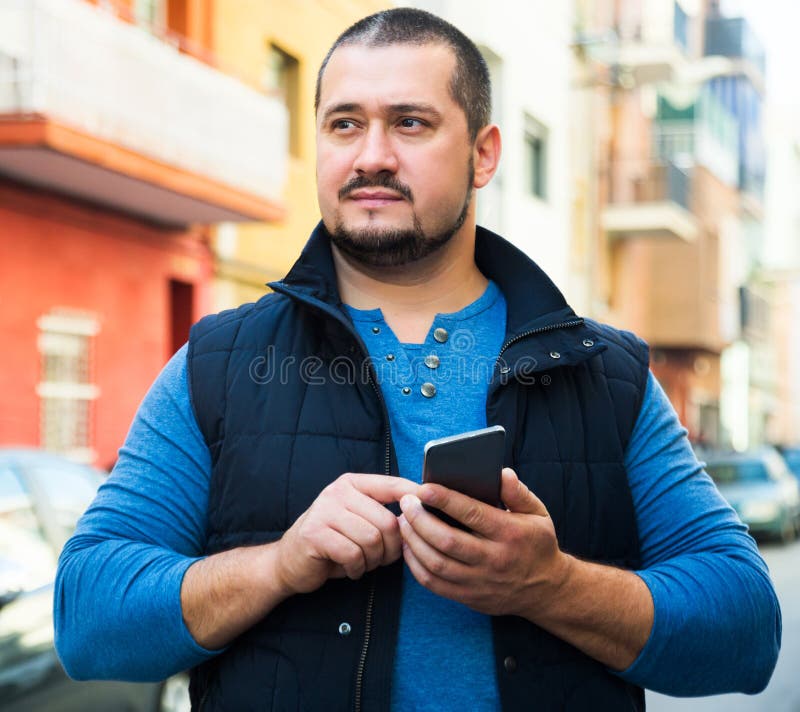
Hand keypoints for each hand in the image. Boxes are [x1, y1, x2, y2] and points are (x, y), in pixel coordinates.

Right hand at [275, 473, 419, 595]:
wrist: (289, 562)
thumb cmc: (334, 542)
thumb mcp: (360, 520)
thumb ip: (384, 513)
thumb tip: (423, 513)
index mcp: (353, 483)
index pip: (393, 485)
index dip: (416, 498)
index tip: (433, 509)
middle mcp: (338, 491)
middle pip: (387, 521)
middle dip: (392, 548)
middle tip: (382, 558)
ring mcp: (324, 510)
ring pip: (372, 539)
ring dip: (374, 560)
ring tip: (364, 562)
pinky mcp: (314, 534)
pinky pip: (354, 554)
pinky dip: (358, 568)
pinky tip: (351, 568)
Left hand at [398, 468, 570, 617]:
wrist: (547, 590)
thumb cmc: (537, 544)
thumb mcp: (538, 514)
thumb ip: (518, 492)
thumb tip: (502, 473)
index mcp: (511, 534)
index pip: (473, 514)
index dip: (445, 499)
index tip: (424, 487)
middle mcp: (495, 560)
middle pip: (448, 540)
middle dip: (420, 519)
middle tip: (406, 503)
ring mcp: (480, 582)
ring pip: (436, 563)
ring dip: (413, 541)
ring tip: (403, 522)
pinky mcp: (469, 598)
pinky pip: (434, 584)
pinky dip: (415, 565)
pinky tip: (409, 547)